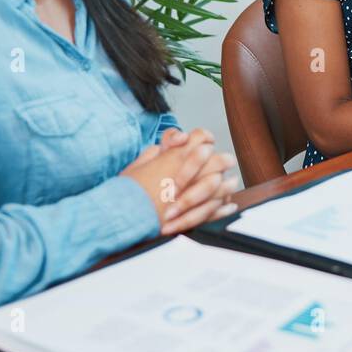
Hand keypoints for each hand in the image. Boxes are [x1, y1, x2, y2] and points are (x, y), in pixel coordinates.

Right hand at [122, 129, 238, 234]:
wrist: (123, 215)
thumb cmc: (128, 189)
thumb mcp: (139, 163)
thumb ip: (155, 153)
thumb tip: (164, 148)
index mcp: (177, 156)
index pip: (202, 136)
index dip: (204, 138)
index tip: (202, 146)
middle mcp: (190, 172)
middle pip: (221, 159)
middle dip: (222, 160)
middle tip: (222, 164)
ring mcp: (194, 193)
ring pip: (225, 184)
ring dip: (227, 184)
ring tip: (228, 184)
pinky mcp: (194, 214)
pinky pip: (218, 208)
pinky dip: (224, 207)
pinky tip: (228, 205)